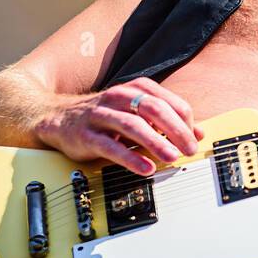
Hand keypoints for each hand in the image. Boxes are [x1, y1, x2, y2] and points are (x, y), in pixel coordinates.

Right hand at [34, 77, 204, 174]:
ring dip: (156, 142)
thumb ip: (167, 123)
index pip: (167, 101)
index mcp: (134, 89)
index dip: (185, 120)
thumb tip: (199, 133)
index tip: (195, 138)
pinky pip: (111, 146)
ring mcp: (101, 115)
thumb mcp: (137, 114)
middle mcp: (118, 98)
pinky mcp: (86, 135)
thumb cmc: (104, 117)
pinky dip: (131, 158)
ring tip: (173, 157)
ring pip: (132, 125)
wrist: (58, 118)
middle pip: (153, 109)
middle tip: (190, 148)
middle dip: (176, 129)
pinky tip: (146, 168)